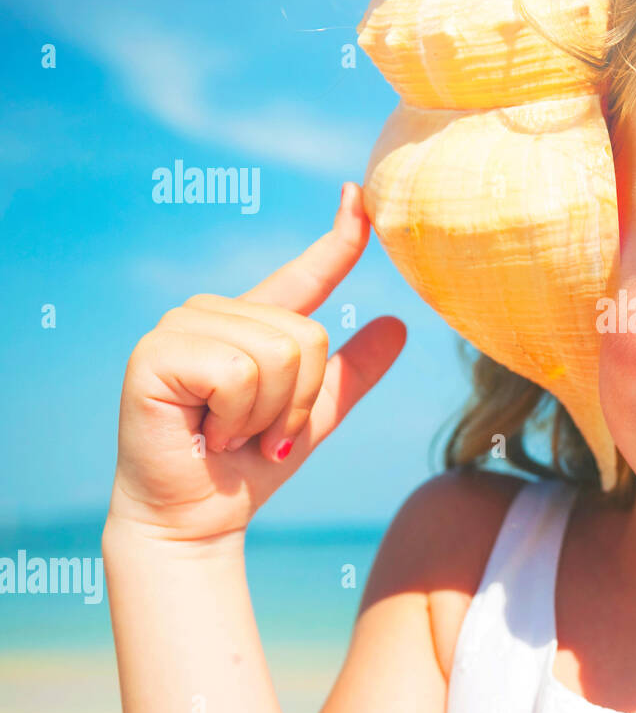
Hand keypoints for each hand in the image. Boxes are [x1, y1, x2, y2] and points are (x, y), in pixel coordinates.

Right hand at [106, 183, 405, 541]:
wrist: (195, 518)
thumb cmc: (247, 468)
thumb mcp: (313, 416)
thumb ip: (351, 372)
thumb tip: (400, 323)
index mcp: (252, 322)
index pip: (306, 274)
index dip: (338, 238)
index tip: (359, 194)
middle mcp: (214, 312)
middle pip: (308, 335)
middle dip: (297, 403)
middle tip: (258, 435)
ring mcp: (181, 326)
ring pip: (280, 354)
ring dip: (268, 416)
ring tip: (230, 434)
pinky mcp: (156, 353)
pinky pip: (241, 372)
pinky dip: (238, 417)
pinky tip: (207, 433)